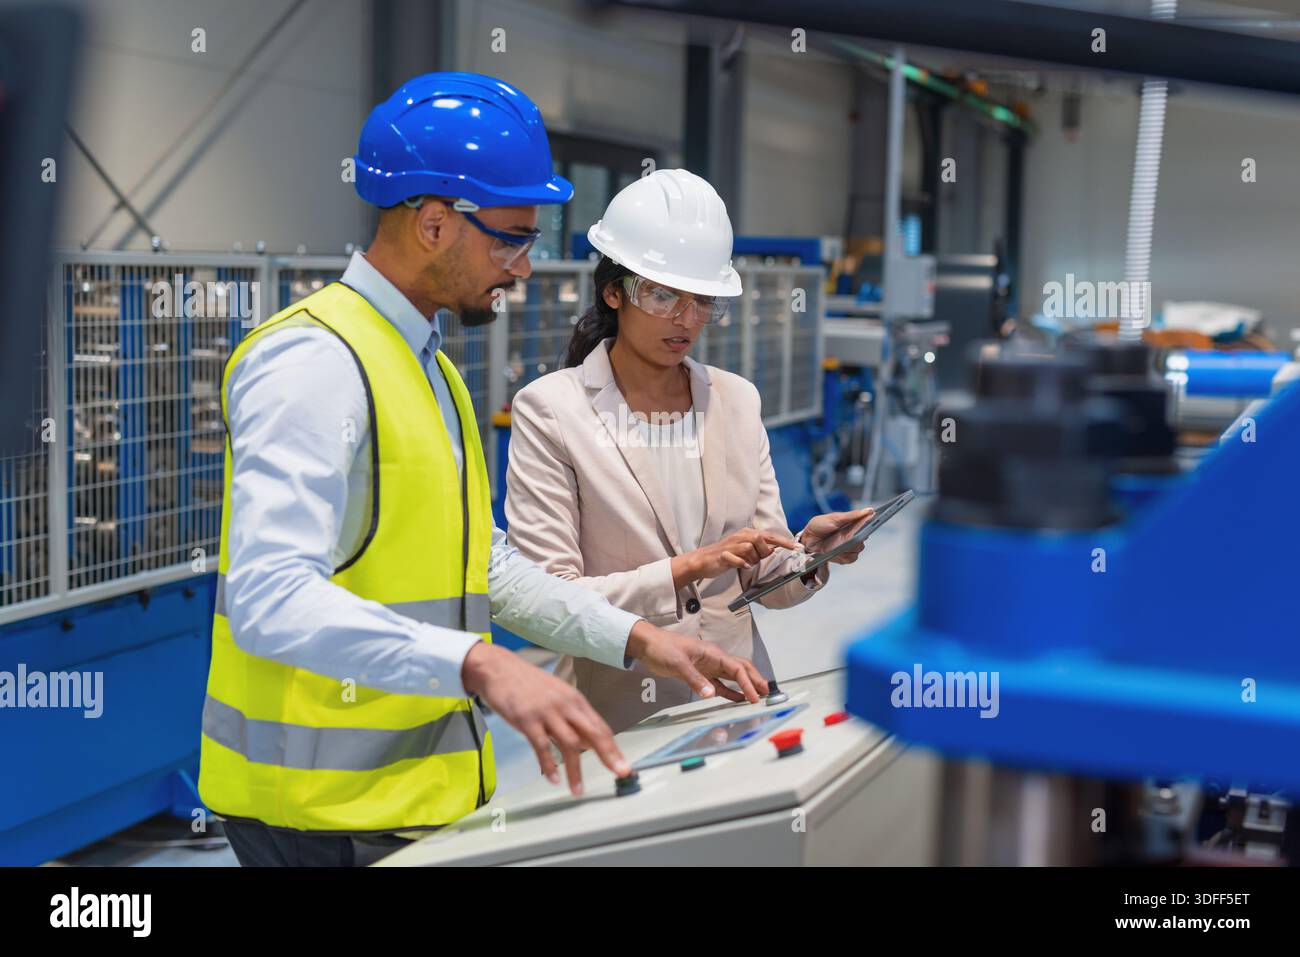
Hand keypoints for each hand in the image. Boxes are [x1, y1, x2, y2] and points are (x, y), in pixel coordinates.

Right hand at [461, 642, 628, 795]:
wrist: (498, 668)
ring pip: (569, 744)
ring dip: (575, 770)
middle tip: (620, 773)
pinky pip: (542, 746)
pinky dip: (549, 765)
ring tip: (578, 790)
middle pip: (593, 733)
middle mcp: (565, 705)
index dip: (614, 748)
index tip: (623, 764)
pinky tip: (553, 779)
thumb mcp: (557, 694)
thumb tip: (588, 742)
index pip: (600, 727)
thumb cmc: (527, 683)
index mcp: (575, 700)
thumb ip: (572, 717)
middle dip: (608, 755)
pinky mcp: (527, 720)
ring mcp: (546, 713)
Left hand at [625, 620, 768, 702]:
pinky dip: (730, 692)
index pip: (737, 668)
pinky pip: (720, 684)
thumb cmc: (662, 647)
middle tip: (767, 693)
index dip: (748, 683)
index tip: (755, 696)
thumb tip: (711, 694)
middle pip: (741, 670)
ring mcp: (708, 667)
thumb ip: (695, 679)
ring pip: (733, 677)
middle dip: (755, 681)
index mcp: (713, 653)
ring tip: (757, 697)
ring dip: (745, 687)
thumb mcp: (678, 663)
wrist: (648, 645)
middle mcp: (714, 659)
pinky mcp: (700, 674)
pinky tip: (737, 700)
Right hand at [672, 527, 798, 586]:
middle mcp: (740, 536)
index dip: (784, 542)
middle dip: (762, 553)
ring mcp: (731, 545)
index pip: (769, 536)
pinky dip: (742, 564)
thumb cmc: (726, 556)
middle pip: (761, 541)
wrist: (702, 561)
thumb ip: (759, 549)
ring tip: (744, 563)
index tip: (797, 548)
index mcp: (746, 533)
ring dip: (751, 560)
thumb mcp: (745, 550)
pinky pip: (738, 559)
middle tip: (754, 558)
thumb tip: (774, 549)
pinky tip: (742, 566)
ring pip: (751, 550)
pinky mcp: (723, 555)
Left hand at [801, 507, 874, 565]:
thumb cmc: (819, 526)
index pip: (868, 522)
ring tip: (839, 542)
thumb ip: (851, 515)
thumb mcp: (834, 518)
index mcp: (852, 523)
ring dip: (849, 546)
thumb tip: (869, 510)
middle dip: (857, 535)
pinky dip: (845, 555)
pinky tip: (837, 551)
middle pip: (864, 537)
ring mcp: (850, 546)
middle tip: (848, 534)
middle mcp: (853, 535)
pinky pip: (851, 558)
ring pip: (859, 548)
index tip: (873, 519)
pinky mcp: (845, 557)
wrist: (807, 540)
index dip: (872, 522)